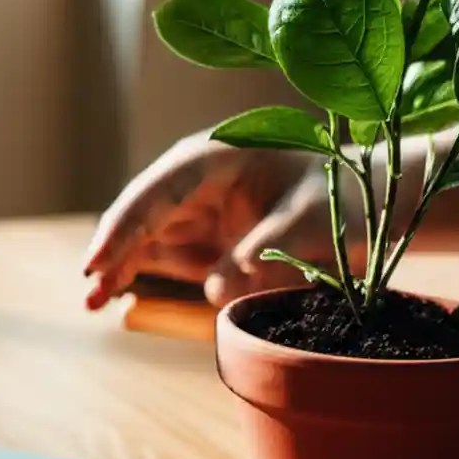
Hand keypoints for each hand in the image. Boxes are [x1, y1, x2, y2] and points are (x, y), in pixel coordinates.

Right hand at [83, 129, 327, 308]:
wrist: (367, 206)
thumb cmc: (344, 199)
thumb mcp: (316, 220)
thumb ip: (268, 249)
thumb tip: (215, 290)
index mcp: (218, 156)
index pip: (160, 189)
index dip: (126, 224)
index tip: (100, 259)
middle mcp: (196, 179)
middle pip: (142, 212)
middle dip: (114, 248)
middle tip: (90, 287)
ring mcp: (196, 208)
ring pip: (143, 235)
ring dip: (117, 265)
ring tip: (93, 303)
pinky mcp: (202, 237)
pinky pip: (160, 254)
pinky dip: (135, 273)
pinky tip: (112, 296)